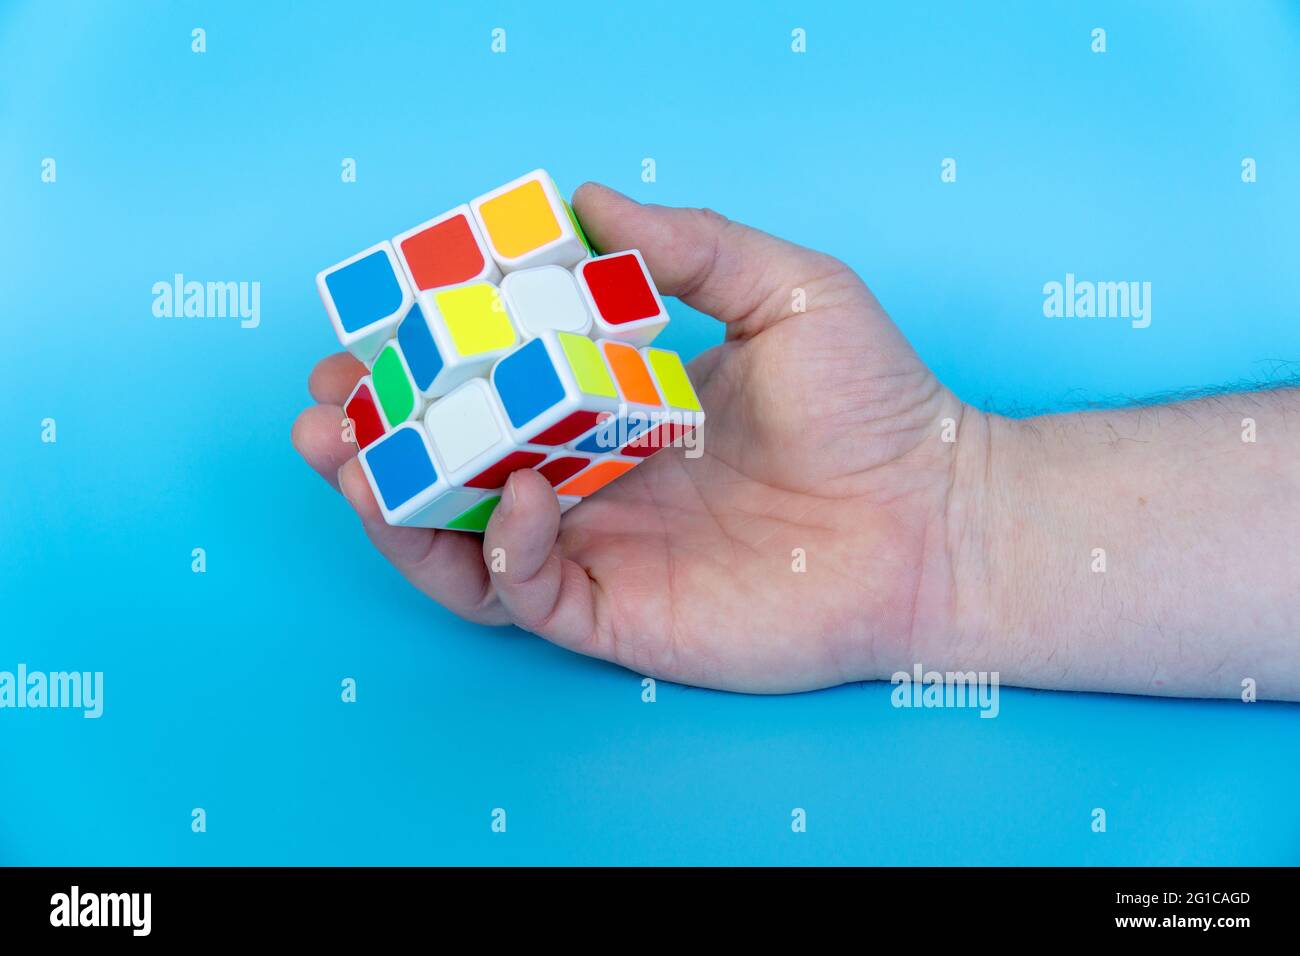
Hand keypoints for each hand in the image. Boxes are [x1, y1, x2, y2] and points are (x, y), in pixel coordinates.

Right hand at [293, 183, 971, 691]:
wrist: (937, 520)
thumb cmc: (877, 405)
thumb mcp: (788, 290)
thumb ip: (692, 244)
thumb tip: (590, 195)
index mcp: (615, 404)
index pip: (494, 383)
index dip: (427, 362)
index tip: (375, 328)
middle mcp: (593, 478)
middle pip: (454, 467)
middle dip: (376, 439)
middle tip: (325, 407)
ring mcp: (601, 550)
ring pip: (463, 541)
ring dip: (396, 505)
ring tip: (351, 458)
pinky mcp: (618, 615)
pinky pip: (527, 592)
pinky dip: (504, 549)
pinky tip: (524, 496)